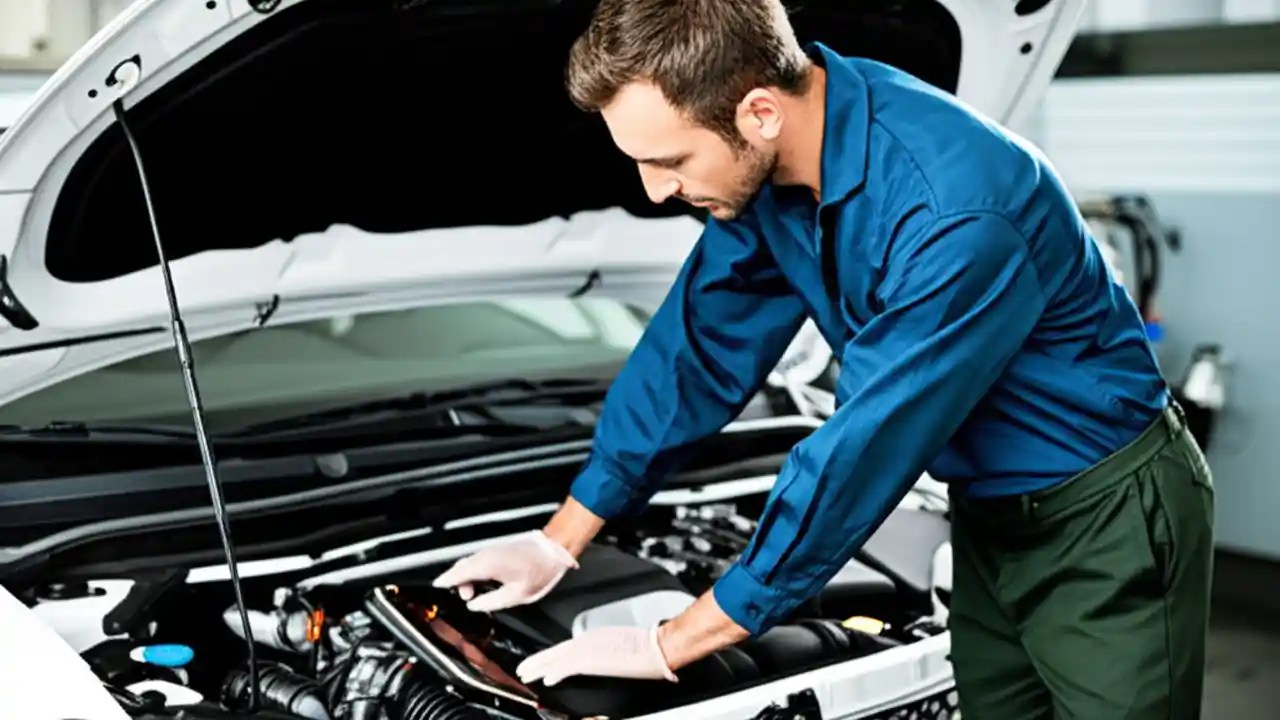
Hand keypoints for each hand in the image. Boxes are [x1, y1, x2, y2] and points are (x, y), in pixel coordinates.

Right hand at [431, 530, 577, 611]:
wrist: (554, 549)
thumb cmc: (539, 570)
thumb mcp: (516, 595)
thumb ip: (491, 602)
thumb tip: (475, 606)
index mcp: (486, 565)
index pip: (457, 573)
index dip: (446, 581)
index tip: (437, 586)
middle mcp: (485, 554)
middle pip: (461, 567)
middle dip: (458, 582)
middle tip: (468, 598)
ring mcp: (491, 550)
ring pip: (470, 563)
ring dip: (468, 577)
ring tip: (476, 593)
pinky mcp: (498, 549)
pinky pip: (479, 560)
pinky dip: (476, 571)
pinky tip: (485, 582)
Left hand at [515, 626, 677, 685]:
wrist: (654, 647)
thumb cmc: (646, 646)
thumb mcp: (622, 644)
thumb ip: (610, 651)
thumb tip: (610, 659)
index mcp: (594, 638)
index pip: (566, 648)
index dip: (551, 656)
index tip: (541, 662)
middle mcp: (586, 641)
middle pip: (556, 652)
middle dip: (538, 661)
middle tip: (524, 668)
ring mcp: (586, 649)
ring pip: (555, 658)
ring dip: (538, 667)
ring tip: (525, 673)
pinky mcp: (589, 658)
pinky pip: (565, 667)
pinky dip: (554, 672)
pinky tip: (545, 679)